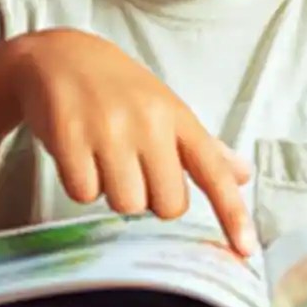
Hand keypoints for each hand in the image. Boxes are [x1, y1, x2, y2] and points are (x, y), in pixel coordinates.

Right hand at [9, 29, 255, 254]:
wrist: (59, 56)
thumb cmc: (121, 90)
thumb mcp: (167, 109)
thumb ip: (204, 148)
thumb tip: (243, 175)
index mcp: (179, 118)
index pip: (214, 172)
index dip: (233, 214)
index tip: (246, 250)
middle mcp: (150, 123)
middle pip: (168, 205)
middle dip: (152, 200)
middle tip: (135, 169)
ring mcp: (109, 129)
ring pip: (126, 204)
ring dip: (114, 192)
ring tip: (104, 158)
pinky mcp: (70, 136)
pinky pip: (84, 194)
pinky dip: (80, 183)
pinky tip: (79, 154)